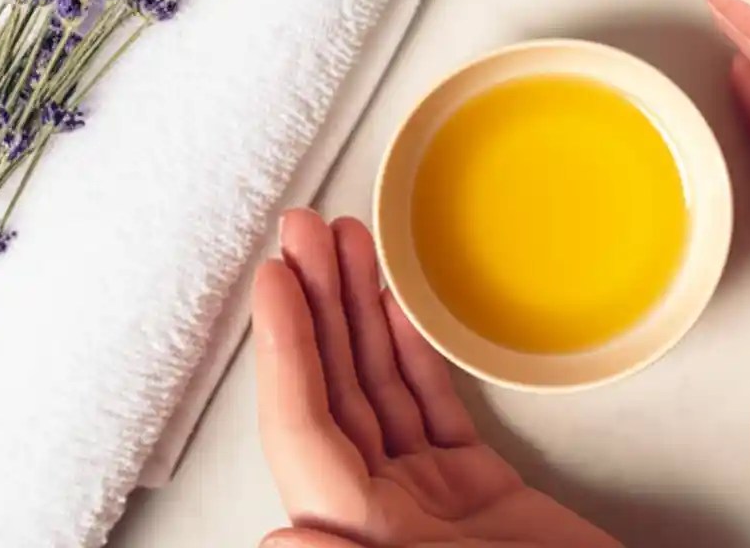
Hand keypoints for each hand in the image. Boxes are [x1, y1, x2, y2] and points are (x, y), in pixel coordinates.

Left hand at [252, 210, 619, 547]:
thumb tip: (278, 536)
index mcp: (362, 534)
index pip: (304, 428)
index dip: (285, 348)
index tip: (276, 279)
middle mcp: (380, 513)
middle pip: (333, 392)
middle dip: (317, 305)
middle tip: (304, 232)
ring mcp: (426, 498)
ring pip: (378, 389)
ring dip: (359, 314)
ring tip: (346, 245)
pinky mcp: (473, 488)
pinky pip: (429, 405)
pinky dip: (411, 351)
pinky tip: (395, 304)